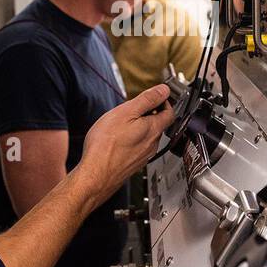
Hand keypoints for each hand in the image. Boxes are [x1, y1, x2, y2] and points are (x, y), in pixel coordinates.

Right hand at [76, 84, 174, 206]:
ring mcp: (143, 156)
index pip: (170, 112)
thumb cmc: (106, 146)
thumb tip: (164, 90)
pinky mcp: (133, 164)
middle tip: (136, 107)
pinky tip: (119, 139)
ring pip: (148, 137)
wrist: (95, 175)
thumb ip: (147, 100)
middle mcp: (152, 144)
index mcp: (153, 130)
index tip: (157, 96)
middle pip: (159, 125)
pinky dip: (133, 139)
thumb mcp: (126, 113)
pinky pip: (138, 148)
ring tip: (124, 122)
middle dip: (150, 113)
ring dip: (141, 127)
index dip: (165, 101)